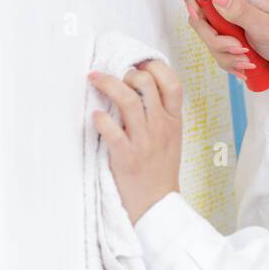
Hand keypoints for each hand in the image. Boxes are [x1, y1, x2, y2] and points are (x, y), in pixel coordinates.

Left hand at [89, 59, 181, 225]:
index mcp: (174, 121)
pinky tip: (94, 117)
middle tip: (113, 76)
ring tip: (95, 80)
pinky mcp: (126, 157)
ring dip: (107, 84)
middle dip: (126, 73)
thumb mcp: (171, 138)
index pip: (172, 82)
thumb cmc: (160, 170)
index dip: (155, 67)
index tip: (139, 64)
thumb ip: (161, 113)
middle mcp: (161, 127)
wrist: (157, 205)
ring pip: (127, 101)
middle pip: (146, 84)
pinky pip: (111, 131)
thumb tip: (140, 85)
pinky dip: (100, 120)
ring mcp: (144, 141)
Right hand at [181, 0, 268, 98]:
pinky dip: (230, 61)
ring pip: (208, 38)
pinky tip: (247, 64)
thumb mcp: (267, 27)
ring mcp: (232, 23)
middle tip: (237, 46)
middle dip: (213, 38)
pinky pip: (218, 52)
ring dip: (226, 54)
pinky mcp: (232, 39)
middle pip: (199, 16)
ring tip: (249, 58)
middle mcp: (233, 4)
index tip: (198, 16)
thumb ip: (239, 11)